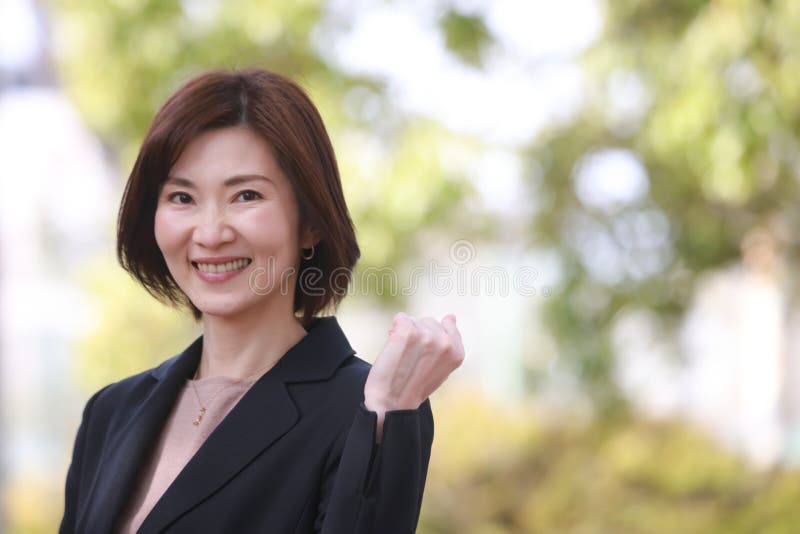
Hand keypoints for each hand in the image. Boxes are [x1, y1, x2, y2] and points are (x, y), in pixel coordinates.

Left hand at [363, 313, 464, 441]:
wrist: (390, 403)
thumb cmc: (413, 386)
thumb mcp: (440, 368)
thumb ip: (449, 343)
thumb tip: (451, 316)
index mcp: (457, 353)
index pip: (447, 325)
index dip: (430, 339)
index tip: (423, 358)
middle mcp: (445, 343)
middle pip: (428, 321)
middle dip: (418, 335)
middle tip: (410, 359)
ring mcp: (427, 337)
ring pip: (414, 320)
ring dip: (404, 334)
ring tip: (401, 357)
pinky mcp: (407, 333)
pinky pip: (400, 318)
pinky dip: (393, 330)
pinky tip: (392, 349)